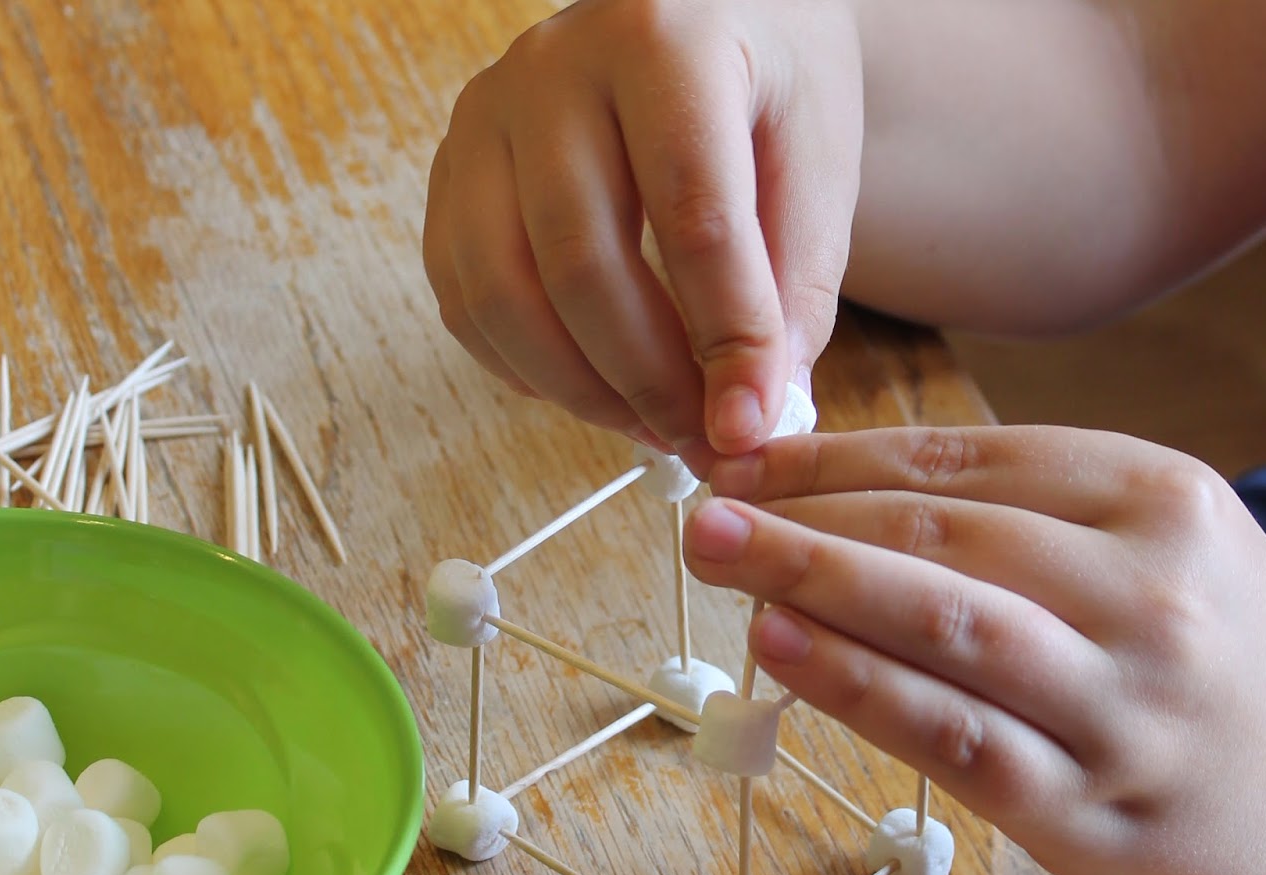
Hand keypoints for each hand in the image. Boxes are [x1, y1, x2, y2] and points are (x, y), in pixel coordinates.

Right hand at [422, 0, 863, 457]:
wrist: (698, 18)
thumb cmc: (766, 89)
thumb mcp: (815, 165)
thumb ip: (792, 288)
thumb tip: (752, 416)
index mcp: (663, 41)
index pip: (692, 217)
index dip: (725, 340)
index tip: (749, 427)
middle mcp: (551, 68)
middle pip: (581, 262)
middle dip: (647, 380)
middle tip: (701, 440)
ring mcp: (483, 117)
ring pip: (502, 292)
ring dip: (580, 388)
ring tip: (652, 424)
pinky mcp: (450, 170)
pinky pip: (464, 299)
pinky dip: (524, 368)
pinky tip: (590, 386)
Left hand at [683, 426, 1265, 874]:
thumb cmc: (1224, 650)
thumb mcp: (1161, 539)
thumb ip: (1025, 508)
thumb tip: (840, 486)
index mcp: (1160, 495)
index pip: (964, 461)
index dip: (836, 456)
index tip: (748, 456)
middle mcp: (1148, 589)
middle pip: (944, 534)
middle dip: (805, 512)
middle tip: (703, 499)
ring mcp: (1123, 703)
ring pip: (947, 623)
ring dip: (815, 582)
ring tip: (721, 555)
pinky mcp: (1093, 807)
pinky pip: (958, 735)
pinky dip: (863, 689)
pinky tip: (784, 651)